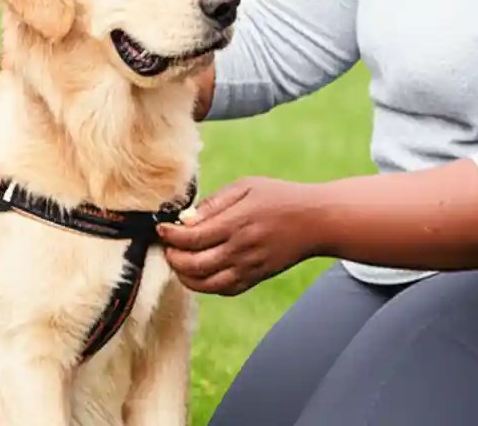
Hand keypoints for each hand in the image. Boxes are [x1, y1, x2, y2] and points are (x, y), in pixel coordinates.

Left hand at [157, 177, 319, 295]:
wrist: (315, 221)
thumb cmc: (279, 198)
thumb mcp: (247, 186)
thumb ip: (215, 203)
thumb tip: (186, 219)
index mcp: (237, 222)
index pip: (192, 237)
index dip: (171, 235)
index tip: (162, 228)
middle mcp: (241, 249)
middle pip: (193, 265)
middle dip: (173, 257)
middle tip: (167, 246)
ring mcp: (249, 267)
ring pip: (205, 284)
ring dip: (184, 275)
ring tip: (178, 261)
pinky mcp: (256, 278)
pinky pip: (223, 290)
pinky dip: (205, 285)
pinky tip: (199, 272)